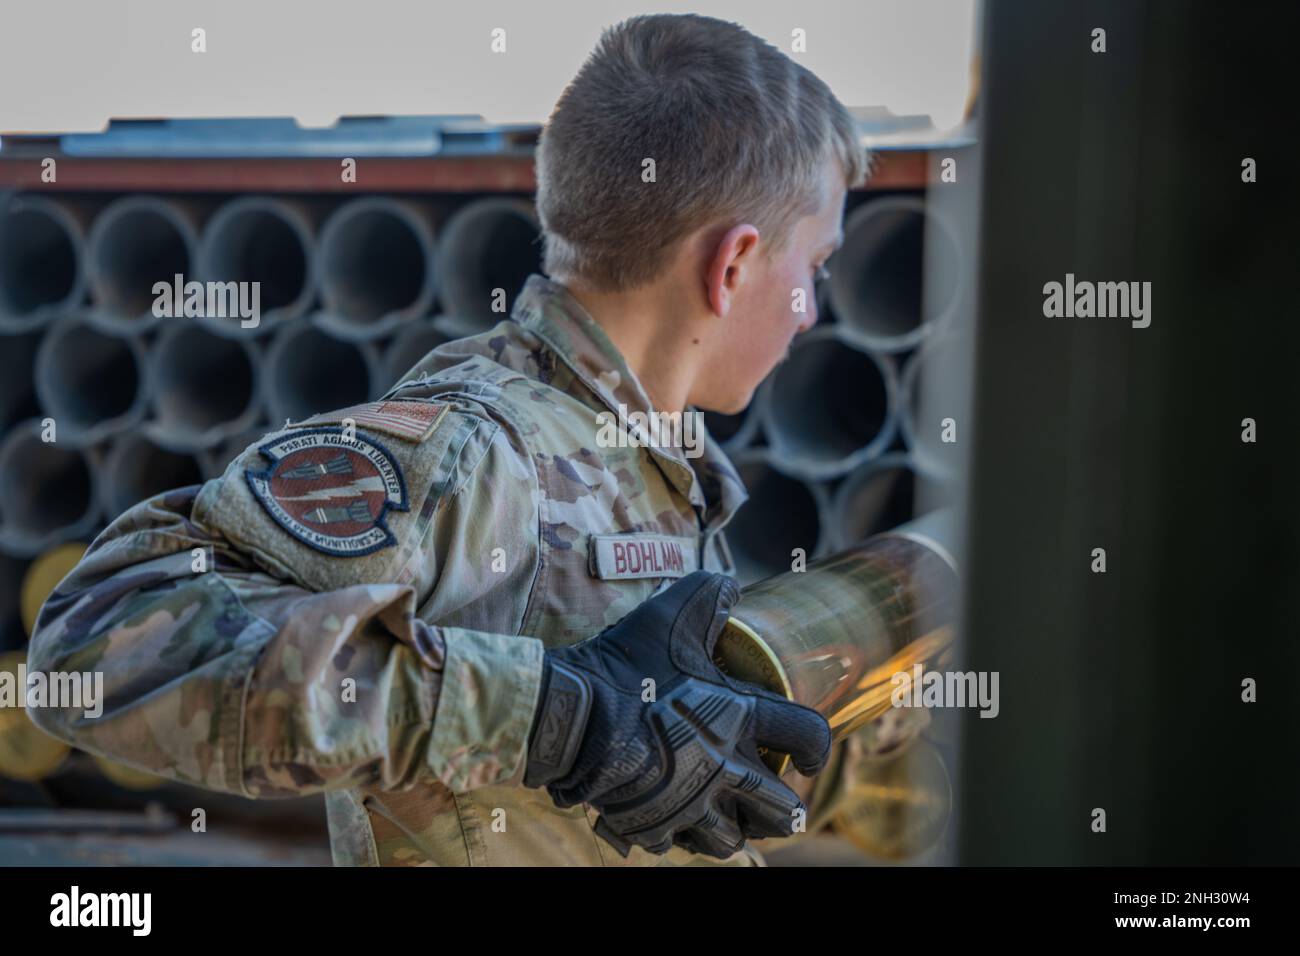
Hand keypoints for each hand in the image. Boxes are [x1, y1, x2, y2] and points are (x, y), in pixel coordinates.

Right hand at [522, 571, 831, 858]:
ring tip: (729, 812)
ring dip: (736, 827)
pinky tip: (677, 814)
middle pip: (782, 811)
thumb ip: (707, 596)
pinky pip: (680, 844)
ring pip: (733, 840)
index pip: (809, 737)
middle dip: (786, 808)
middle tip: (777, 797)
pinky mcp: (653, 825)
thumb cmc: (624, 665)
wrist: (570, 715)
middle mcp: (724, 770)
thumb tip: (731, 584)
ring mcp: (687, 804)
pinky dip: (684, 834)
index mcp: (738, 719)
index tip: (812, 753)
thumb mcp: (670, 614)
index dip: (818, 746)